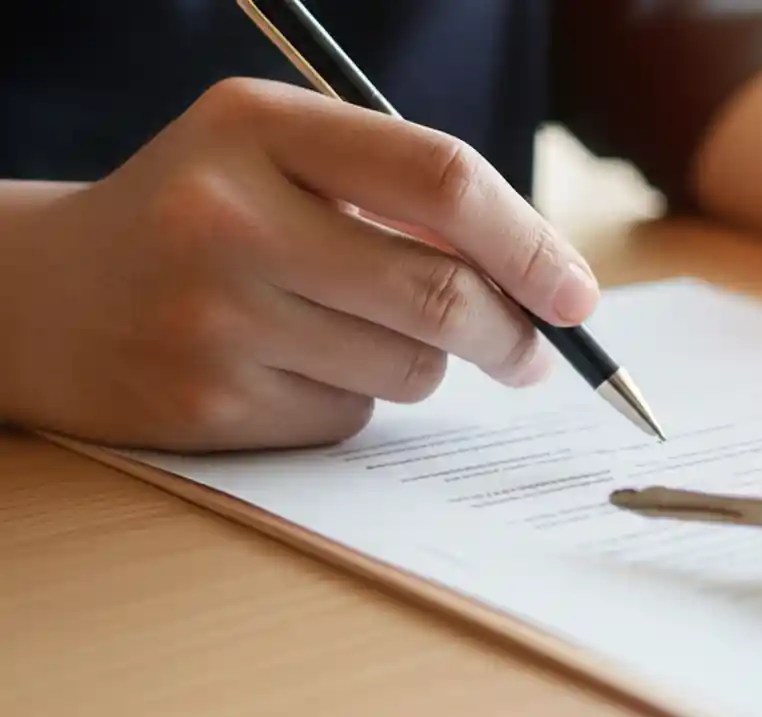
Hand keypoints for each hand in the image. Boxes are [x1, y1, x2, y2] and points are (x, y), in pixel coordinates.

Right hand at [0, 78, 597, 450]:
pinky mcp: (209, 407)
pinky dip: (353, 395)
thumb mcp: (280, 156)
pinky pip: (351, 415)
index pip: (443, 180)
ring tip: (351, 328)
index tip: (578, 293)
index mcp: (260, 127)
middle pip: (442, 294)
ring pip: (409, 367)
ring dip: (421, 360)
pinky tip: (289, 366)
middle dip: (514, 332)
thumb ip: (403, 195)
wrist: (44, 297)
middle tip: (533, 349)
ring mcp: (213, 319)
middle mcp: (230, 217)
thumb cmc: (199, 215)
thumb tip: (540, 280)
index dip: (531, 243)